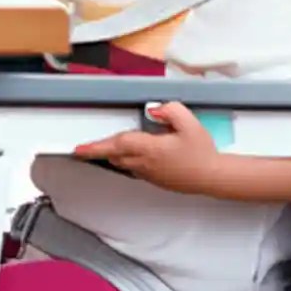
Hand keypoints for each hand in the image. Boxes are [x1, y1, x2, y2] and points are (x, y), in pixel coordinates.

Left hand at [73, 101, 218, 194]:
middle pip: (115, 154)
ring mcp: (148, 174)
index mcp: (149, 148)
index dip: (95, 146)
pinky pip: (134, 168)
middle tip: (90, 145)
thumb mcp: (189, 122)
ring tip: (113, 144)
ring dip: (116, 153)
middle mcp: (144, 163)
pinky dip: (128, 159)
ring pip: (123, 163)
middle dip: (103, 148)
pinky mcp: (155, 180)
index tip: (78, 149)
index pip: (116, 144)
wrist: (212, 177)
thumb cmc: (201, 151)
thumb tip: (153, 109)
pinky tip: (138, 152)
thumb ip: (169, 110)